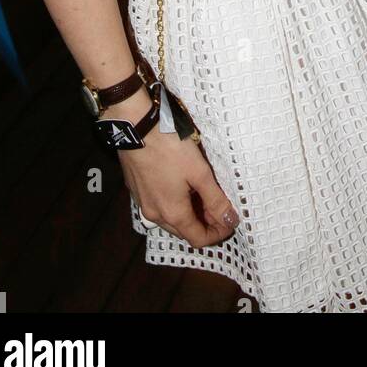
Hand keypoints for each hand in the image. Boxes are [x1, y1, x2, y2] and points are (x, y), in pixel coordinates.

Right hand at [114, 91, 238, 246]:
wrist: (136, 128)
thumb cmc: (170, 148)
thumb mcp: (200, 172)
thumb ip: (216, 199)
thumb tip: (230, 220)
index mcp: (173, 214)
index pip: (198, 239)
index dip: (217, 234)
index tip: (230, 220)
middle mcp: (155, 215)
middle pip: (183, 231)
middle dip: (204, 224)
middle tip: (220, 205)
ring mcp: (143, 203)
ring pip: (170, 220)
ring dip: (188, 214)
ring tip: (202, 194)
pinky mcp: (136, 190)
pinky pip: (158, 206)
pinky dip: (173, 204)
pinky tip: (181, 185)